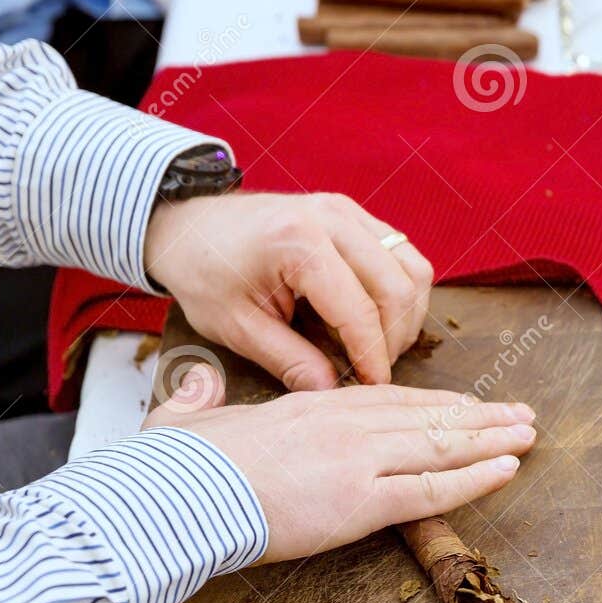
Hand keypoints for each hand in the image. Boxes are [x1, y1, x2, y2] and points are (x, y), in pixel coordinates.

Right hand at [143, 377, 533, 563]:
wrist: (175, 493)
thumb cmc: (176, 465)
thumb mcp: (186, 419)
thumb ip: (201, 400)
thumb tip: (198, 383)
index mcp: (309, 407)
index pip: (387, 400)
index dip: (433, 403)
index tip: (465, 404)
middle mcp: (343, 425)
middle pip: (426, 416)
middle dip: (478, 416)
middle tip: (518, 415)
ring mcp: (358, 460)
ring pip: (441, 446)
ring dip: (491, 441)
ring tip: (528, 435)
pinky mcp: (362, 500)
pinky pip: (433, 490)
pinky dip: (475, 479)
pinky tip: (506, 471)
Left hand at [144, 192, 433, 391]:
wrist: (189, 227)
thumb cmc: (206, 274)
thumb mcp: (236, 327)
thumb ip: (287, 360)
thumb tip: (331, 391)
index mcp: (297, 243)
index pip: (359, 310)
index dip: (372, 356)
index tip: (373, 386)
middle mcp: (331, 219)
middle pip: (398, 287)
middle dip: (395, 338)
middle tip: (374, 369)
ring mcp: (346, 211)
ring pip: (412, 268)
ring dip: (407, 313)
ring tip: (380, 344)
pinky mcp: (353, 214)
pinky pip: (402, 252)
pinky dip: (401, 289)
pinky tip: (378, 316)